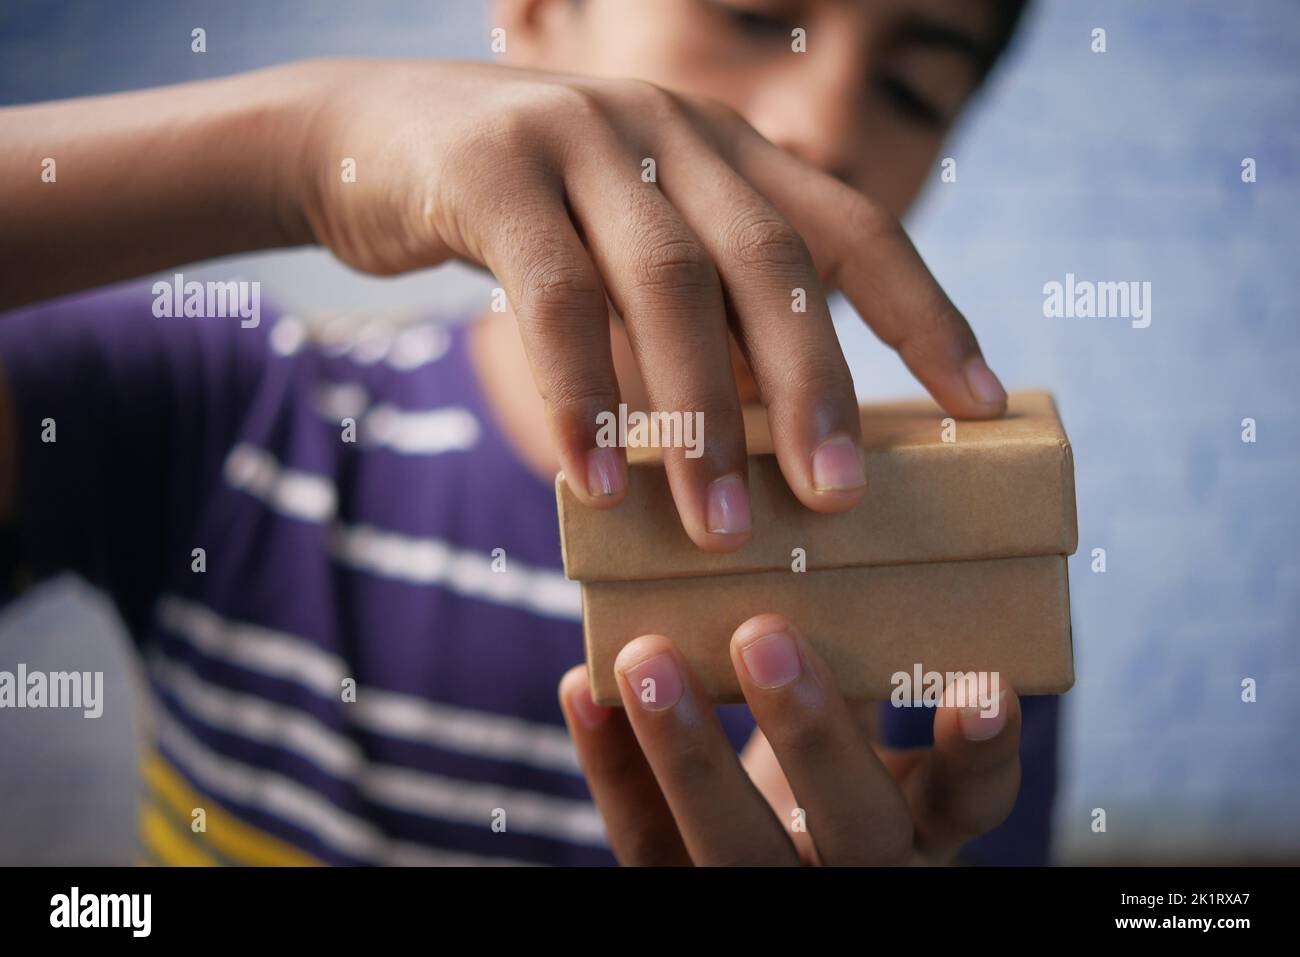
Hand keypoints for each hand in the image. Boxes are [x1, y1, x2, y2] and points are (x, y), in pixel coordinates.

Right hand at [293, 59, 1006, 549]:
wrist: (368, 136)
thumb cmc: (524, 218)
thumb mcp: (630, 245)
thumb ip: (701, 310)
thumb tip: (774, 436)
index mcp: (724, 152)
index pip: (851, 229)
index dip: (923, 317)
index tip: (985, 404)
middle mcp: (672, 133)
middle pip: (769, 264)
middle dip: (813, 388)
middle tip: (837, 502)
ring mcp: (582, 137)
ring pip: (666, 285)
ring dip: (697, 418)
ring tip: (719, 529)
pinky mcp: (492, 169)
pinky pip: (551, 296)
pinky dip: (577, 396)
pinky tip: (595, 483)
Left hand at [558, 613, 1020, 864]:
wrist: (766, 849)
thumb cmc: (825, 755)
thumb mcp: (860, 716)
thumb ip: (858, 649)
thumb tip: (836, 503)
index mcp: (922, 819)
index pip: (973, 803)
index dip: (980, 756)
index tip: (984, 684)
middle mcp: (861, 869)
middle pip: (855, 829)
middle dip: (810, 736)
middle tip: (765, 635)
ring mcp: (774, 892)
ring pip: (737, 850)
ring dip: (690, 754)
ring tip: (648, 659)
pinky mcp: (686, 893)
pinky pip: (646, 844)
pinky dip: (612, 766)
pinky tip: (584, 690)